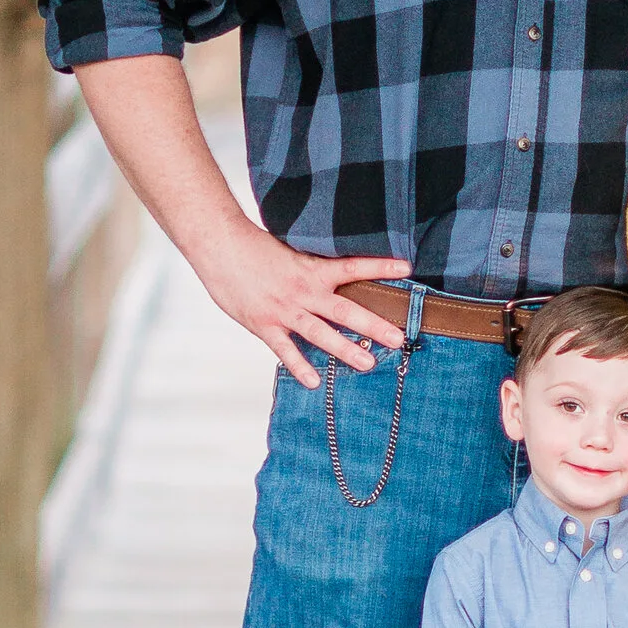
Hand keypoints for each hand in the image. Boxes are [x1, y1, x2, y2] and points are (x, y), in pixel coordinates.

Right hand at [191, 222, 409, 386]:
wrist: (219, 246)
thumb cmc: (254, 248)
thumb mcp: (291, 251)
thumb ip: (313, 267)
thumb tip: (337, 273)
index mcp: (312, 269)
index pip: (353, 266)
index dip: (380, 267)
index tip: (407, 269)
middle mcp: (303, 290)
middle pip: (345, 309)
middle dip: (374, 324)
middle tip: (399, 337)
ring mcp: (284, 310)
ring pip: (320, 333)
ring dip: (345, 349)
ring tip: (369, 363)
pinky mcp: (263, 324)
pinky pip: (285, 349)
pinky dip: (299, 366)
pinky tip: (313, 381)